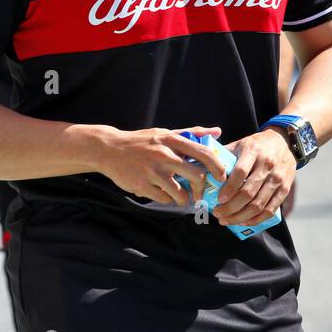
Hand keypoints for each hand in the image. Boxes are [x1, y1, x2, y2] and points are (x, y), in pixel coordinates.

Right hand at [95, 125, 225, 204]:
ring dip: (185, 198)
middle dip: (203, 188)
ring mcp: (152, 171)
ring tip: (183, 197)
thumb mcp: (165, 133)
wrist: (109, 149)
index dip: (217, 167)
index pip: (203, 153)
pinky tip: (164, 194)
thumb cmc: (142, 141)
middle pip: (197, 176)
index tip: (222, 176)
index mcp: (172, 140)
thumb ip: (192, 133)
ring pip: (180, 193)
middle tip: (200, 193)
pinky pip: (164, 198)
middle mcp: (164, 155)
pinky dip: (167, 199)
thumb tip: (218, 131)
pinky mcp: (142, 185)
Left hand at [214, 129, 296, 226]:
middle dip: (230, 208)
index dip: (228, 189)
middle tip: (217, 214)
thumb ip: (223, 156)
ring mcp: (277, 178)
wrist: (284, 142)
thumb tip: (201, 169)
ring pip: (259, 205)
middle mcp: (267, 165)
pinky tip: (244, 222)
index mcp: (253, 152)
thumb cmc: (257, 145)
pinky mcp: (285, 189)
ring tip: (227, 220)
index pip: (240, 173)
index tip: (218, 200)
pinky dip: (256, 219)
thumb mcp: (240, 144)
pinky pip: (271, 209)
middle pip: (248, 193)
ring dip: (240, 217)